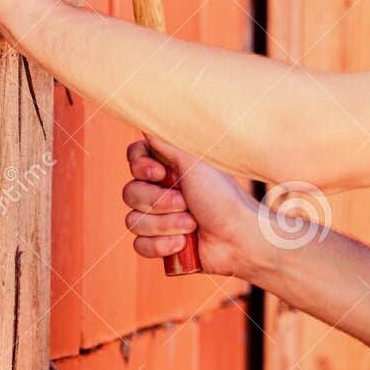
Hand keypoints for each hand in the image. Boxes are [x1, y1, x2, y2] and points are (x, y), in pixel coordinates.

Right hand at [123, 137, 269, 279]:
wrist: (239, 238)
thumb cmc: (223, 197)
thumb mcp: (194, 162)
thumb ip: (167, 142)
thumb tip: (147, 124)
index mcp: (171, 167)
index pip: (134, 159)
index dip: (140, 167)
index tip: (160, 173)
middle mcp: (162, 190)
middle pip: (130, 193)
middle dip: (158, 202)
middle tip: (186, 203)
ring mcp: (161, 218)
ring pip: (133, 221)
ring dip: (164, 225)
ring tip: (192, 226)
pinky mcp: (162, 244)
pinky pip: (139, 245)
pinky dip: (160, 245)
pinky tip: (182, 243)